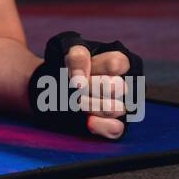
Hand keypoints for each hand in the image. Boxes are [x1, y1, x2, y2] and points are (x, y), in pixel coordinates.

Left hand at [26, 32, 143, 139]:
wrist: (55, 86)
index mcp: (117, 61)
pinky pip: (116, 128)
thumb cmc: (66, 65)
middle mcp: (124, 84)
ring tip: (77, 102)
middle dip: (90, 88)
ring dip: (91, 105)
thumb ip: (77, 57)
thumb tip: (81, 80)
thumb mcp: (67, 51)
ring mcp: (121, 105)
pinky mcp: (115, 125)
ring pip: (114, 108)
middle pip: (113, 87)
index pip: (116, 63)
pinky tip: (88, 121)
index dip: (94, 69)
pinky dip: (101, 125)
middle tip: (76, 88)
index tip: (74, 77)